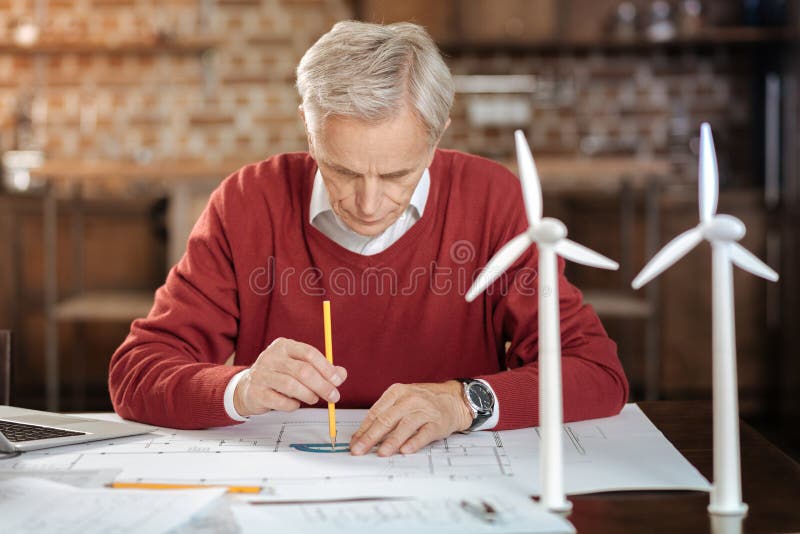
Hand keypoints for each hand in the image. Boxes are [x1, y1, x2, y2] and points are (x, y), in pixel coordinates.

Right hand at [234, 337, 346, 415]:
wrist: (248, 387)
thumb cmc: (278, 375)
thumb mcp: (300, 366)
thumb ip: (322, 369)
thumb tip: (341, 374)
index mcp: (284, 346)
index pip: (309, 353)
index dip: (326, 368)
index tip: (337, 380)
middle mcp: (271, 357)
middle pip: (303, 370)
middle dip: (322, 385)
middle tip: (333, 396)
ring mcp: (262, 374)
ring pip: (292, 386)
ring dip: (309, 395)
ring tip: (314, 399)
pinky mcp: (256, 392)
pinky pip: (280, 401)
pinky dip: (293, 405)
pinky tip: (295, 404)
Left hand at [349, 381, 473, 456]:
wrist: (453, 399)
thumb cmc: (424, 401)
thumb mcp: (402, 400)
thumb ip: (384, 415)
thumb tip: (362, 436)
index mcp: (397, 392)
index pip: (376, 413)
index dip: (363, 429)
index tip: (354, 443)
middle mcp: (410, 399)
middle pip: (387, 419)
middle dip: (371, 437)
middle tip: (359, 450)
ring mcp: (424, 410)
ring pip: (405, 426)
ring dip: (391, 441)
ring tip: (381, 452)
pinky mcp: (437, 422)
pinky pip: (424, 433)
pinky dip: (414, 442)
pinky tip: (405, 450)